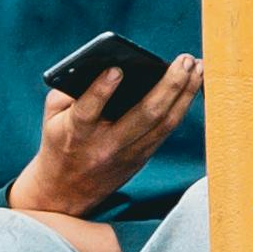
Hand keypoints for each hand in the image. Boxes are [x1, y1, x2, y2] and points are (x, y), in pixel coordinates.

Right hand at [8, 50, 200, 251]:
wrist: (66, 192)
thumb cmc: (60, 141)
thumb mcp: (53, 116)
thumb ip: (72, 89)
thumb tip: (107, 61)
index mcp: (75, 133)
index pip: (87, 112)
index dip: (100, 91)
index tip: (116, 69)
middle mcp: (106, 146)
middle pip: (144, 115)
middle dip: (168, 85)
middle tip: (185, 59)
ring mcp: (128, 154)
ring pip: (164, 123)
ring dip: (185, 94)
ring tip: (199, 68)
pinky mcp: (142, 158)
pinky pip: (167, 130)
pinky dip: (183, 106)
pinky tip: (193, 86)